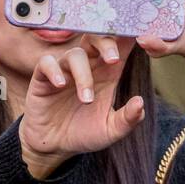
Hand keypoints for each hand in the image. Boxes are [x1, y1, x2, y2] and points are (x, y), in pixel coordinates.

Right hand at [18, 35, 146, 179]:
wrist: (55, 146)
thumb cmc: (84, 133)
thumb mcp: (111, 131)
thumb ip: (128, 119)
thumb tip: (140, 102)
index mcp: (108, 74)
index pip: (120, 47)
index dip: (128, 37)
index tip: (142, 37)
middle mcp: (87, 67)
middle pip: (96, 39)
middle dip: (106, 43)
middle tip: (113, 60)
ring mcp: (64, 70)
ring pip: (75, 54)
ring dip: (83, 75)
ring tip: (86, 100)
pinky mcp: (43, 78)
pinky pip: (47, 62)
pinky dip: (54, 71)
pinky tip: (60, 86)